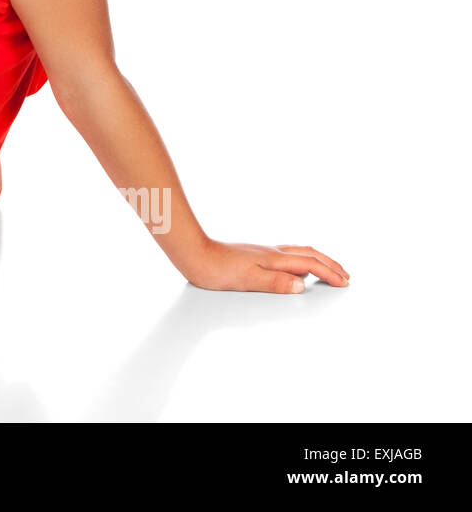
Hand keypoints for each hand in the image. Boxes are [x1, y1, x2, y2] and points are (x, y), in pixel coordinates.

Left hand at [183, 239, 349, 293]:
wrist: (194, 254)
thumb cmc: (217, 269)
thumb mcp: (248, 280)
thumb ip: (276, 283)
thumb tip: (302, 286)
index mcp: (274, 258)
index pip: (310, 265)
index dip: (329, 274)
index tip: (345, 282)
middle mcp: (271, 251)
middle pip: (308, 254)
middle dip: (329, 263)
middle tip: (345, 274)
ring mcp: (263, 251)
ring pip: (298, 251)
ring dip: (317, 259)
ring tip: (327, 268)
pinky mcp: (254, 254)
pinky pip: (287, 253)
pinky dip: (301, 258)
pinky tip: (295, 266)